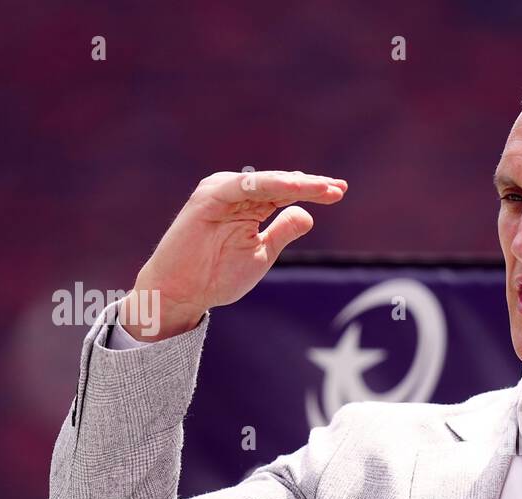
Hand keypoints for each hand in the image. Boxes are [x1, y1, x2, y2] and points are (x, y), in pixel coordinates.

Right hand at [120, 170, 348, 340]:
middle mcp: (235, 192)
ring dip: (294, 183)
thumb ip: (283, 232)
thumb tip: (308, 214)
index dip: (313, 191)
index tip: (340, 192)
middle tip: (338, 187)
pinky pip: (243, 187)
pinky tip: (292, 186)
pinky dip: (268, 185)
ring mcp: (222, 191)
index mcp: (248, 203)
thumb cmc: (217, 275)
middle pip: (280, 184)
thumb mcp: (261, 253)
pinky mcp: (209, 197)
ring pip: (266, 183)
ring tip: (321, 186)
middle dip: (311, 185)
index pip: (287, 193)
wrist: (181, 292)